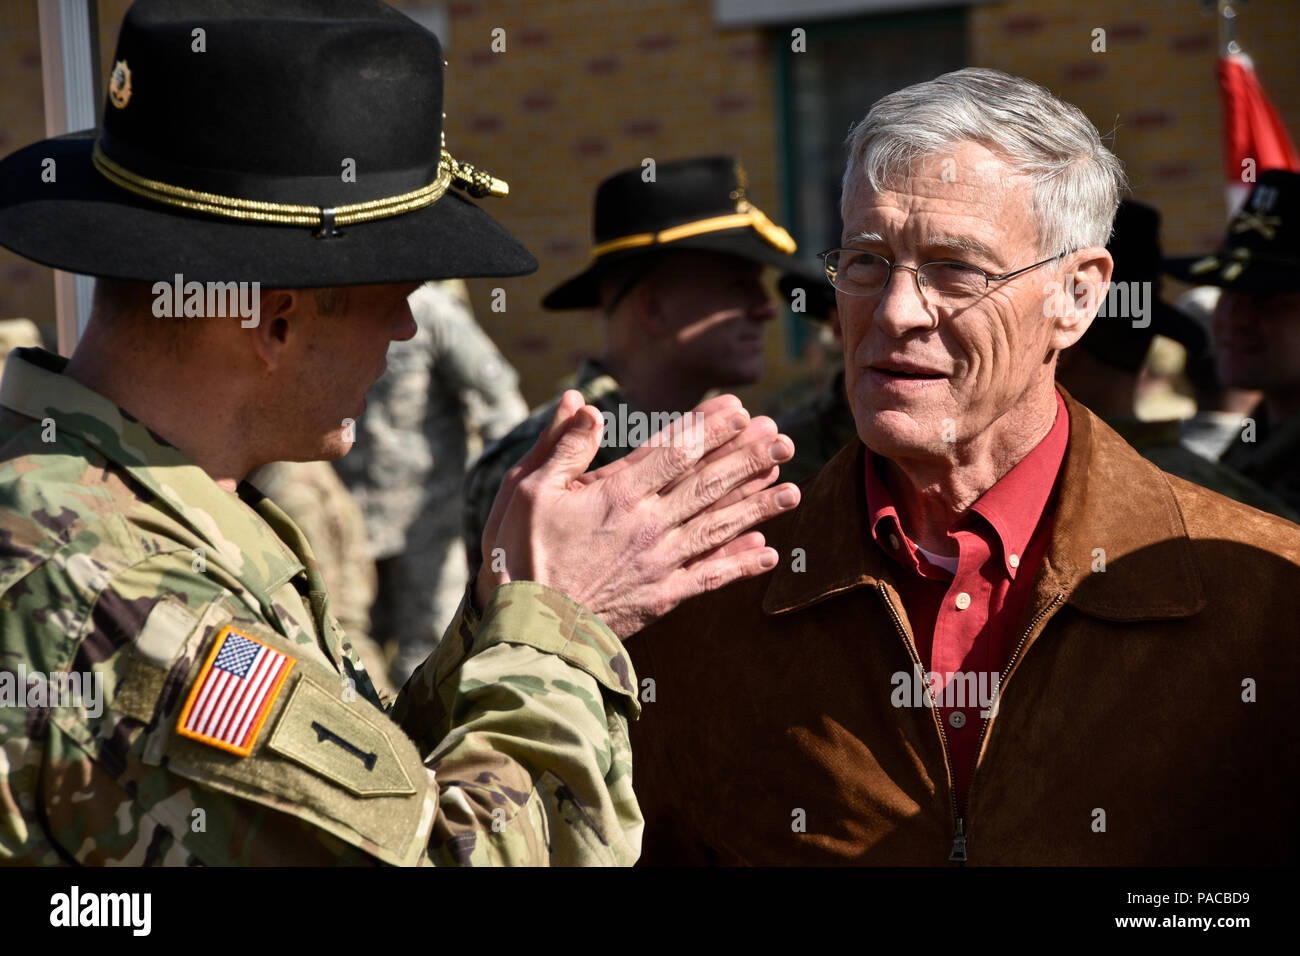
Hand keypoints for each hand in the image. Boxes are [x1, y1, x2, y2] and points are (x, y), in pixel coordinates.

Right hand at [476, 391, 798, 637]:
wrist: (526, 631)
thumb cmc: (515, 555)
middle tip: (783, 440)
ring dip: (758, 506)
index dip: (710, 428)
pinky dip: (740, 565)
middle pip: (708, 485)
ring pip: (718, 527)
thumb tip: (582, 403)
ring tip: (793, 488)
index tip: (741, 409)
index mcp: (615, 494)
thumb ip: (562, 446)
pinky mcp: (661, 599)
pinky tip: (768, 551)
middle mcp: (647, 525)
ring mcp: (659, 564)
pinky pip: (709, 578)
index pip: (674, 451)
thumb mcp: (525, 490)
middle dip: (748, 459)